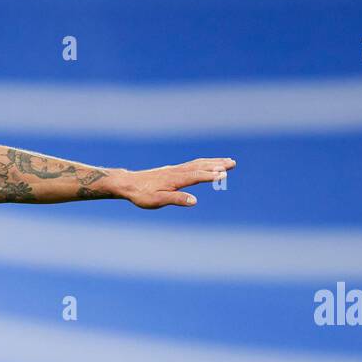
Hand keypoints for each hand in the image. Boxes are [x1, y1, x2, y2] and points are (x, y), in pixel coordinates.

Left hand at [106, 157, 236, 208]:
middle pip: (200, 166)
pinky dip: (203, 163)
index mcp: (175, 179)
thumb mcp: (157, 201)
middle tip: (233, 163)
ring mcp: (175, 170)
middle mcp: (177, 172)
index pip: (196, 176)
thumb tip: (194, 201)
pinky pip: (192, 164)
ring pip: (197, 164)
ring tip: (227, 161)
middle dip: (217, 164)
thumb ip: (176, 199)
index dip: (210, 175)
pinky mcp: (172, 170)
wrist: (128, 184)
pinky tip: (207, 164)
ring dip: (213, 162)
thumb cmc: (142, 195)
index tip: (224, 174)